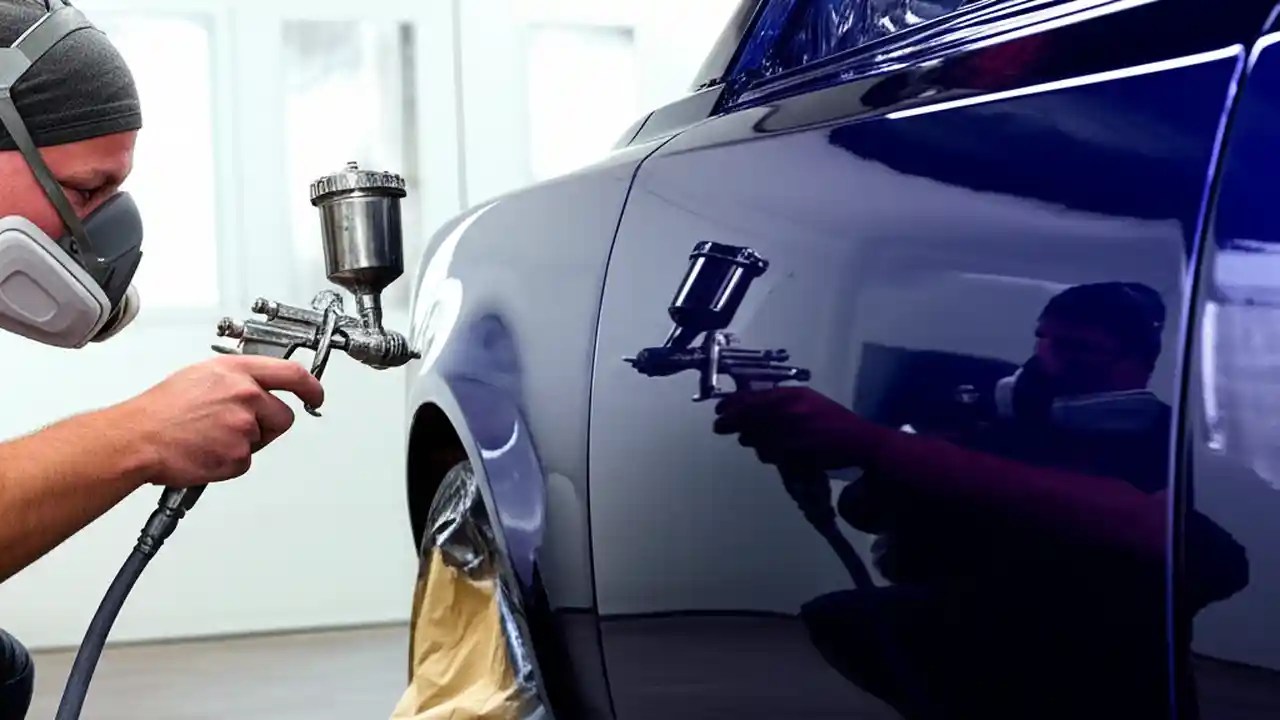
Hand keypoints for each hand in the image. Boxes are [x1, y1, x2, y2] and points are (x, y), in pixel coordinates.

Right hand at [118, 355, 324, 486]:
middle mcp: (246, 395)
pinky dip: (229, 461)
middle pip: (283, 416)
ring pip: (263, 440)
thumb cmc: (162, 409)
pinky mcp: (239, 455)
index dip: (312, 387)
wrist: (137, 438)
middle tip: (236, 427)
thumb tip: (258, 385)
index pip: (293, 374)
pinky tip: (206, 450)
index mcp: (237, 371)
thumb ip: (236, 379)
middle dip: (268, 425)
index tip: (316, 396)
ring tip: (209, 436)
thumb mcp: (201, 376)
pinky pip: (246, 461)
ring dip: (244, 442)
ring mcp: (244, 425)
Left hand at [713, 387, 883, 469]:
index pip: (752, 396)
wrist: (860, 440)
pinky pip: (769, 453)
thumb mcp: (808, 402)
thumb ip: (782, 403)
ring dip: (750, 439)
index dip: (731, 403)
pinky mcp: (794, 449)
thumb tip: (752, 406)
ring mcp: (791, 428)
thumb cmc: (833, 421)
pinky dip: (767, 454)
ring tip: (751, 440)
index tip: (719, 409)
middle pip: (747, 415)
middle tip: (719, 426)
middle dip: (730, 422)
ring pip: (755, 436)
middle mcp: (789, 407)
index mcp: (793, 393)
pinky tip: (773, 454)